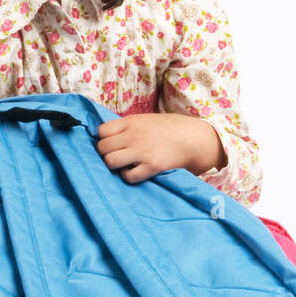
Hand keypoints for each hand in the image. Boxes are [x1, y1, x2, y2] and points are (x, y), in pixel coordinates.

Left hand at [95, 112, 224, 183]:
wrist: (194, 138)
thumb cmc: (169, 128)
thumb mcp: (145, 120)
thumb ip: (127, 127)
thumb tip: (106, 136)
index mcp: (131, 122)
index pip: (101, 131)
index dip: (103, 139)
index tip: (110, 143)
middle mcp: (134, 136)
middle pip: (102, 148)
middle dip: (105, 154)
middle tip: (115, 156)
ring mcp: (143, 151)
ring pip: (110, 162)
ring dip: (114, 166)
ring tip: (122, 165)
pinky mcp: (152, 166)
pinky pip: (128, 176)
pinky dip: (128, 176)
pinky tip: (134, 172)